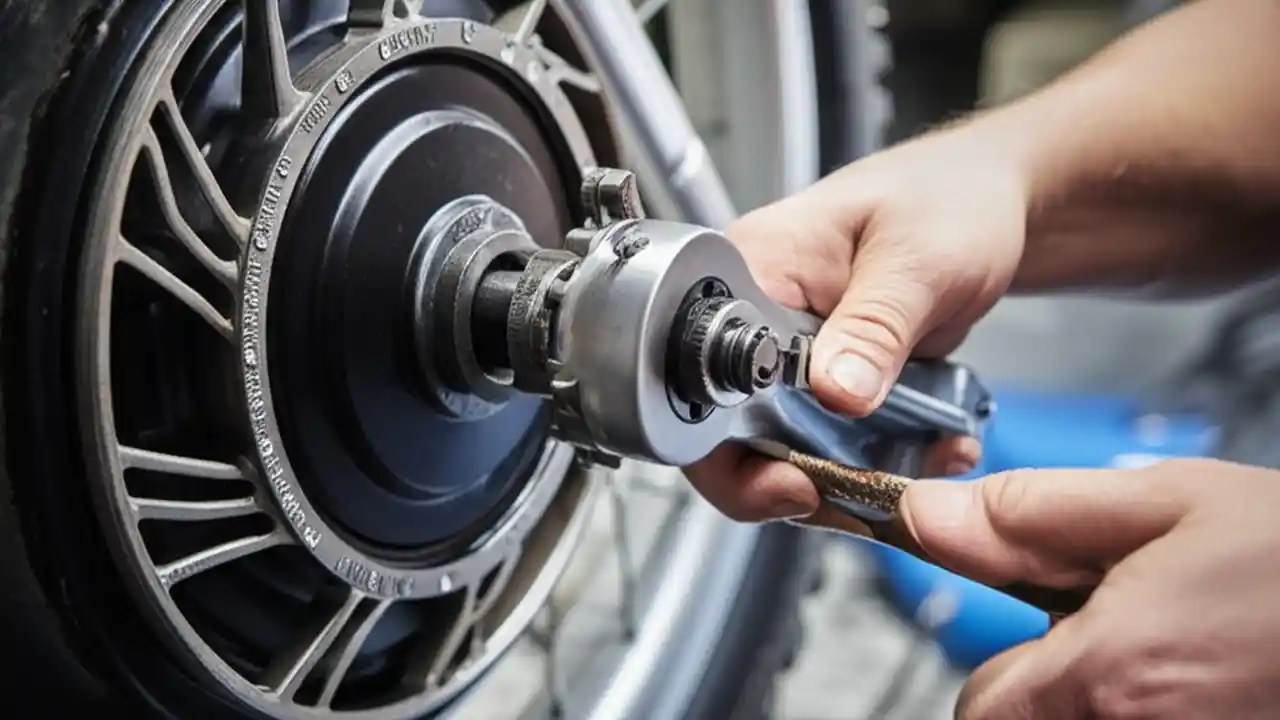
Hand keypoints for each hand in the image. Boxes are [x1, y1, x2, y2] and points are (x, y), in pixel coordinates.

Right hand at [685, 124, 1025, 523]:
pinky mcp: (825, 377)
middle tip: (842, 495)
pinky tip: (926, 450)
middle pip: (727, 430)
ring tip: (907, 473)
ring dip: (842, 474)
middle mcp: (756, 315)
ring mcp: (787, 351)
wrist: (992, 198)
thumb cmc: (950, 198)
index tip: (792, 479)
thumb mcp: (917, 262)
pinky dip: (873, 460)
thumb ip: (874, 329)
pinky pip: (829, 439)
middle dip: (786, 477)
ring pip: (781, 445)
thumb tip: (834, 394)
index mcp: (750, 270)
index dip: (729, 447)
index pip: (700, 377)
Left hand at [900, 459, 1279, 719]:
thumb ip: (1029, 515)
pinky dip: (1144, 713)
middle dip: (1049, 694)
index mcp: (1110, 674)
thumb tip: (929, 517)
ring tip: (1172, 659)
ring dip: (1099, 705)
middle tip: (1119, 643)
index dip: (1002, 669)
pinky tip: (1200, 683)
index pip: (981, 708)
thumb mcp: (1164, 503)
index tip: (1041, 637)